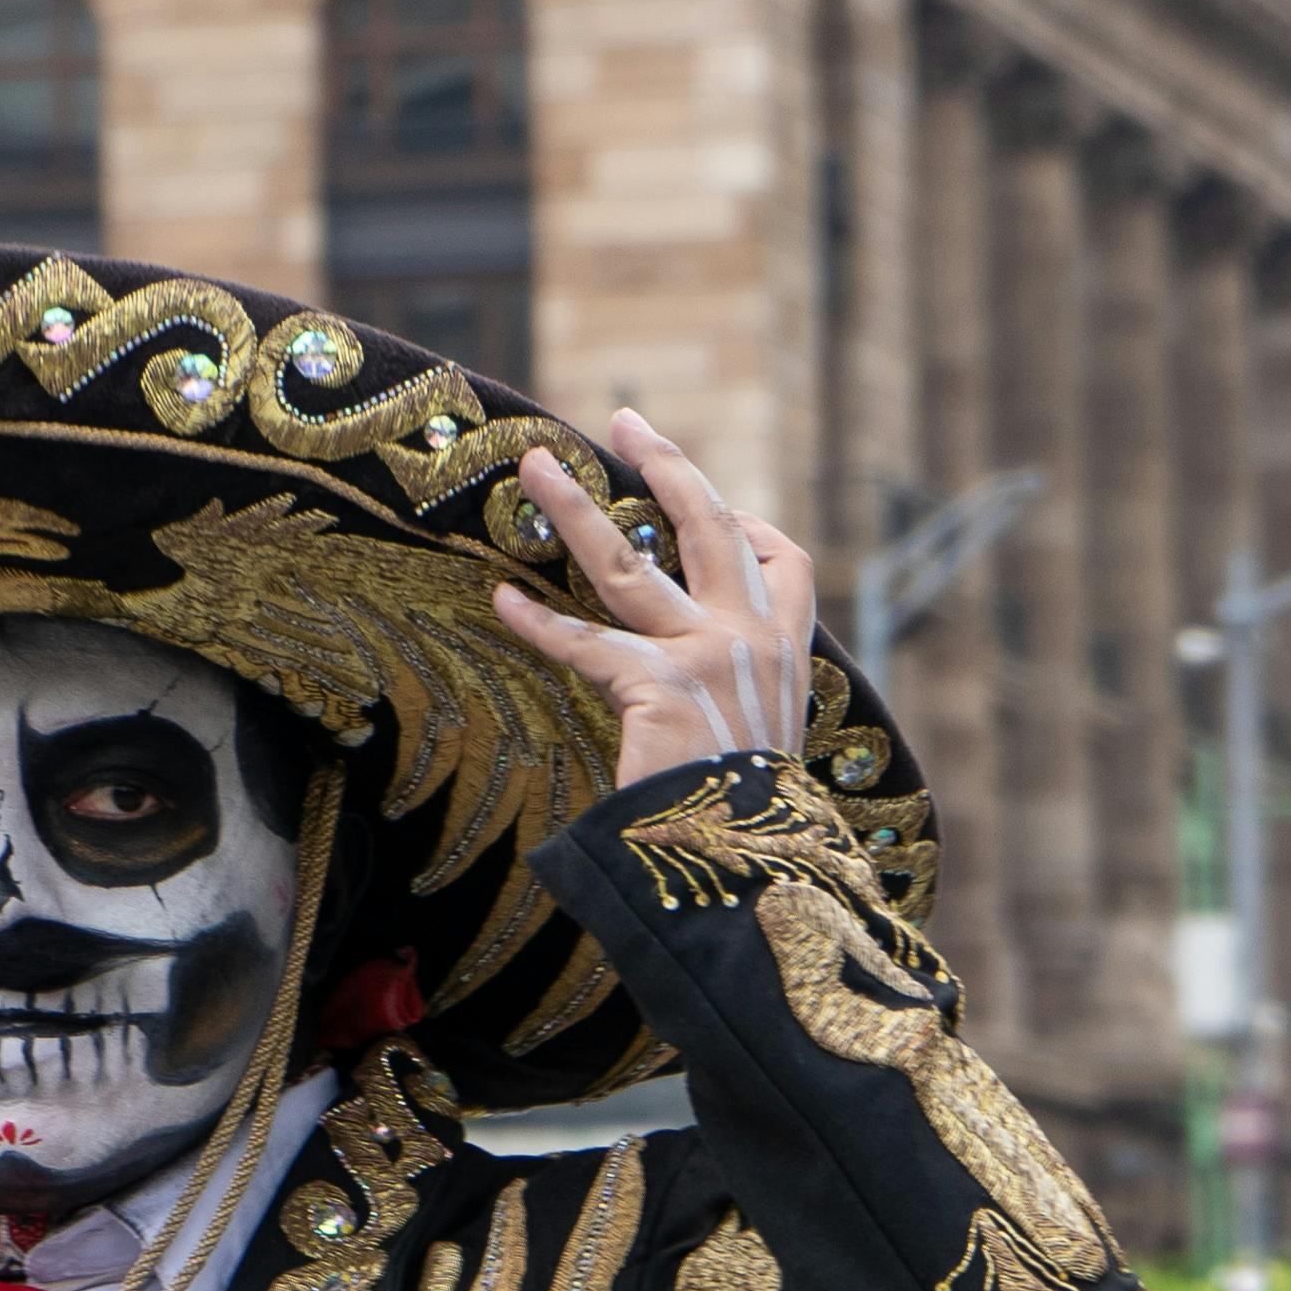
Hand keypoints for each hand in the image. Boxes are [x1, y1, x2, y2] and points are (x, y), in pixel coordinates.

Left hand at [489, 410, 820, 789]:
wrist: (755, 870)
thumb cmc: (755, 826)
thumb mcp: (768, 751)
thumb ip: (745, 711)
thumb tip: (713, 713)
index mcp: (788, 657)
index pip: (786, 566)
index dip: (753, 526)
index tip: (726, 509)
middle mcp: (752, 642)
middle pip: (709, 526)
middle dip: (665, 464)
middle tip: (625, 419)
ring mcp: (706, 658)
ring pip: (631, 564)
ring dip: (575, 508)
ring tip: (534, 466)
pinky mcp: (658, 688)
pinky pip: (584, 643)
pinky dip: (538, 621)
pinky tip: (501, 599)